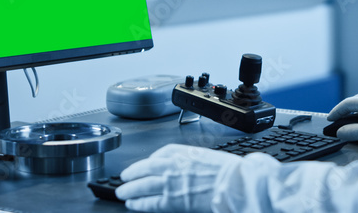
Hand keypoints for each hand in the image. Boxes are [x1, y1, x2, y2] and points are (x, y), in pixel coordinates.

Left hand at [117, 144, 240, 211]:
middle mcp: (175, 165)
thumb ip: (198, 161)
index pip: (162, 153)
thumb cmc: (230, 173)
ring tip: (122, 192)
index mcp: (186, 153)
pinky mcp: (172, 201)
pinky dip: (139, 203)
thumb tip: (194, 167)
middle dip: (133, 173)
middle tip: (124, 177)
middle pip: (146, 168)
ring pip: (143, 184)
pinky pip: (150, 202)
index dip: (150, 159)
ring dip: (130, 188)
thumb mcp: (211, 158)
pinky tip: (132, 204)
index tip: (146, 163)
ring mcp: (172, 183)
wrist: (235, 184)